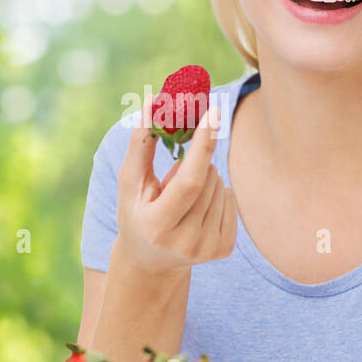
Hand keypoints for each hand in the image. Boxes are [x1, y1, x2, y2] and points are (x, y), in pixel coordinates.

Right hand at [114, 95, 236, 274]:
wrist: (151, 260)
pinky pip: (232, 199)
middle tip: (173, 177)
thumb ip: (141, 143)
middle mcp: (185, 242)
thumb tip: (154, 101)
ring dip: (205, 178)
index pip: (190, 182)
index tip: (213, 113)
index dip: (202, 146)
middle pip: (208, 178)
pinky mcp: (224, 249)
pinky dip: (217, 193)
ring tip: (183, 198)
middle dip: (195, 163)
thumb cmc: (136, 211)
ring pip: (222, 185)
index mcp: (158, 226)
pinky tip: (198, 208)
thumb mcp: (129, 181)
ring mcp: (207, 249)